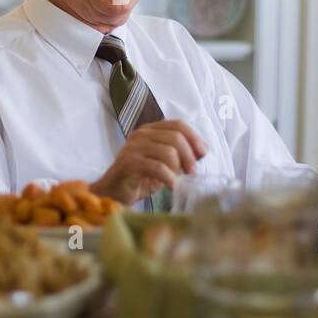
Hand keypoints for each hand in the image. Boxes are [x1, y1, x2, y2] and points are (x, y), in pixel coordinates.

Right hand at [91, 120, 206, 205]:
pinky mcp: (129, 162)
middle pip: (176, 137)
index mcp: (150, 130)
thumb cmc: (140, 178)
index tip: (203, 154)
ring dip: (179, 168)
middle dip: (189, 156)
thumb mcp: (165, 164)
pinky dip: (169, 178)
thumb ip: (181, 155)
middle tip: (192, 172)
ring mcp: (134, 147)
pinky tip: (171, 187)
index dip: (194, 137)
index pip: (178, 124)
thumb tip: (202, 150)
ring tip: (179, 181)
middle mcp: (141, 134)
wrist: (114, 193)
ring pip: (168, 151)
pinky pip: (157, 167)